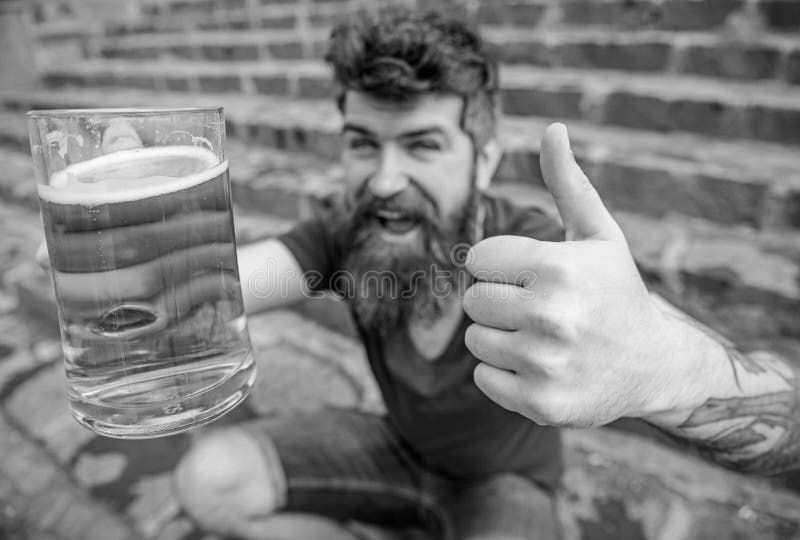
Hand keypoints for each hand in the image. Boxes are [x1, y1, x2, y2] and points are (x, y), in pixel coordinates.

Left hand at [462, 123, 689, 427]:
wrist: (655, 363)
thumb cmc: (615, 290)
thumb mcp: (598, 233)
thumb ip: (567, 183)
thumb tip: (552, 128)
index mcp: (556, 267)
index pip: (476, 260)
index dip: (501, 266)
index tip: (533, 276)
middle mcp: (551, 316)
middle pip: (471, 301)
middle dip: (499, 301)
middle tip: (540, 309)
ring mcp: (545, 364)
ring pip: (474, 340)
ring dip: (501, 338)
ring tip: (544, 338)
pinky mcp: (540, 404)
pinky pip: (483, 377)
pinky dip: (505, 374)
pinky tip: (543, 367)